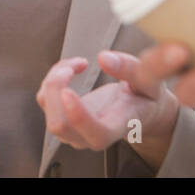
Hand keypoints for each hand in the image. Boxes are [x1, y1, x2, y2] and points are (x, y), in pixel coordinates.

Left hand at [35, 51, 180, 164]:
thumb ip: (130, 69)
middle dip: (56, 90)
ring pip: (47, 109)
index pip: (96, 134)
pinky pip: (45, 98)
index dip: (79, 116)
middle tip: (74, 65)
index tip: (68, 91)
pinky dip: (53, 76)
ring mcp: (74, 130)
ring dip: (55, 79)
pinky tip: (73, 67)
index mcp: (117, 128)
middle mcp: (90, 136)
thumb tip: (103, 58)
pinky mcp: (63, 117)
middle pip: (59, 125)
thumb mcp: (149, 80)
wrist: (139, 109)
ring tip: (78, 63)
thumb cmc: (146, 96)